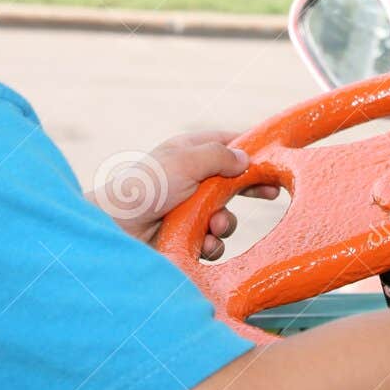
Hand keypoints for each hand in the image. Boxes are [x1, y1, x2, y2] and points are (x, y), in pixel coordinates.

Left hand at [89, 131, 279, 256]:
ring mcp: (189, 210)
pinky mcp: (186, 237)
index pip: (229, 145)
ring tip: (212, 225)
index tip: (276, 161)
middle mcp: (191, 179)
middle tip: (271, 194)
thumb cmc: (144, 188)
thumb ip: (219, 157)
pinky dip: (212, 243)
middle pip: (233, 182)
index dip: (253, 152)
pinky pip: (214, 241)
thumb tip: (245, 158)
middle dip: (249, 190)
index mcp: (190, 153)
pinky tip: (202, 243)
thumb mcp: (185, 162)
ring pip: (226, 216)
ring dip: (225, 223)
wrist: (114, 229)